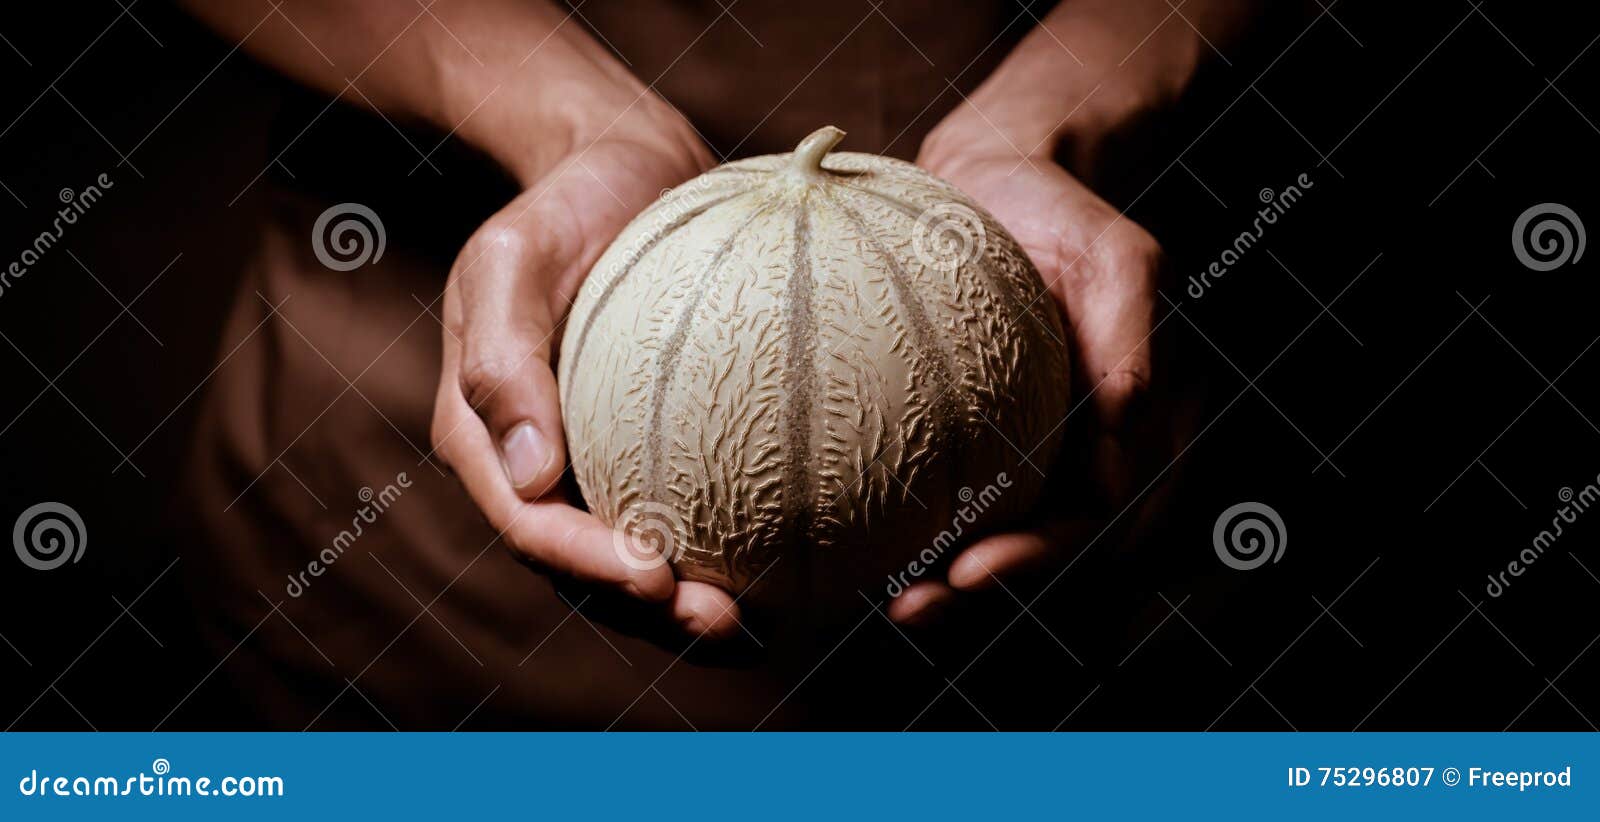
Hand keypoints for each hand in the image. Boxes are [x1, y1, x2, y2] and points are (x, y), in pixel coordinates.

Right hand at [429, 110, 746, 640]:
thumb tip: (532, 473)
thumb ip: (503, 359)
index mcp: (488, 438)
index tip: (657, 582)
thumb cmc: (564, 206)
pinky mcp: (653, 451)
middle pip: (585, 571)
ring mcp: (597, 464)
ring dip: (692, 607)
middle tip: (725, 626)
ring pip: (637, 563)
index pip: (531, 526)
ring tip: (763, 627)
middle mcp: (540, 467)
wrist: (623, 169)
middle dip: (651, 614)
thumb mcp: (512, 258)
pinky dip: (730, 551)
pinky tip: (793, 566)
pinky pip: (690, 511)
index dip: (588, 567)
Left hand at [890, 129, 1171, 624]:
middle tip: (912, 608)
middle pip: (1041, 548)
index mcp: (1132, 431)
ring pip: (992, 533)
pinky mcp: (973, 434)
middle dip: (982, 591)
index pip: (1101, 519)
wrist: (999, 180)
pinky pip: (946, 489)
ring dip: (944, 580)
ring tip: (882, 601)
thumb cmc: (1062, 214)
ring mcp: (1029, 448)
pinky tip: (852, 537)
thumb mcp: (1117, 258)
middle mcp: (1082, 452)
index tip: (974, 570)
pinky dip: (910, 523)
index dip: (1043, 558)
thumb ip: (1132, 334)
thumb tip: (1126, 428)